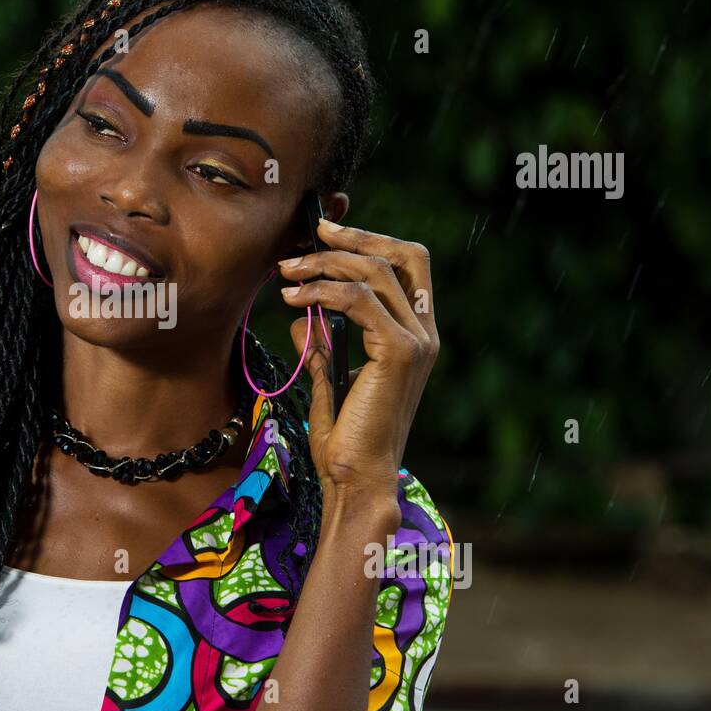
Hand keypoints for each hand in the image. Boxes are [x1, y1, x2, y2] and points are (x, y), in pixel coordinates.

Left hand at [277, 219, 438, 519]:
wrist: (355, 478)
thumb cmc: (344, 441)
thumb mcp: (329, 384)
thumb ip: (322, 349)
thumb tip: (303, 321)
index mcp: (416, 336)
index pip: (407, 265)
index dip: (369, 240)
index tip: (324, 233)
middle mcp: (424, 334)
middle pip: (401, 255)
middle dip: (353, 238)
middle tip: (307, 236)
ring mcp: (416, 342)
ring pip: (375, 272)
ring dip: (324, 265)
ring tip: (285, 274)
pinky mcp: (399, 352)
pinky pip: (359, 301)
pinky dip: (322, 292)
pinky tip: (293, 300)